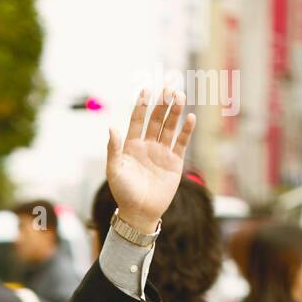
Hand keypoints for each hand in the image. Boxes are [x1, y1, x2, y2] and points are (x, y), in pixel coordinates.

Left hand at [107, 86, 196, 232]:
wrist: (139, 213)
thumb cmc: (124, 193)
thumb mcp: (114, 171)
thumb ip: (113, 149)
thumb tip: (112, 127)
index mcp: (131, 146)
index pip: (137, 120)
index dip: (142, 106)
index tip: (146, 90)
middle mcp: (147, 146)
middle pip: (156, 120)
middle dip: (162, 104)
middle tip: (169, 89)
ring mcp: (162, 153)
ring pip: (169, 127)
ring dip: (174, 112)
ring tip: (179, 96)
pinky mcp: (174, 162)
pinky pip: (181, 143)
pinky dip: (186, 130)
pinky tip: (189, 117)